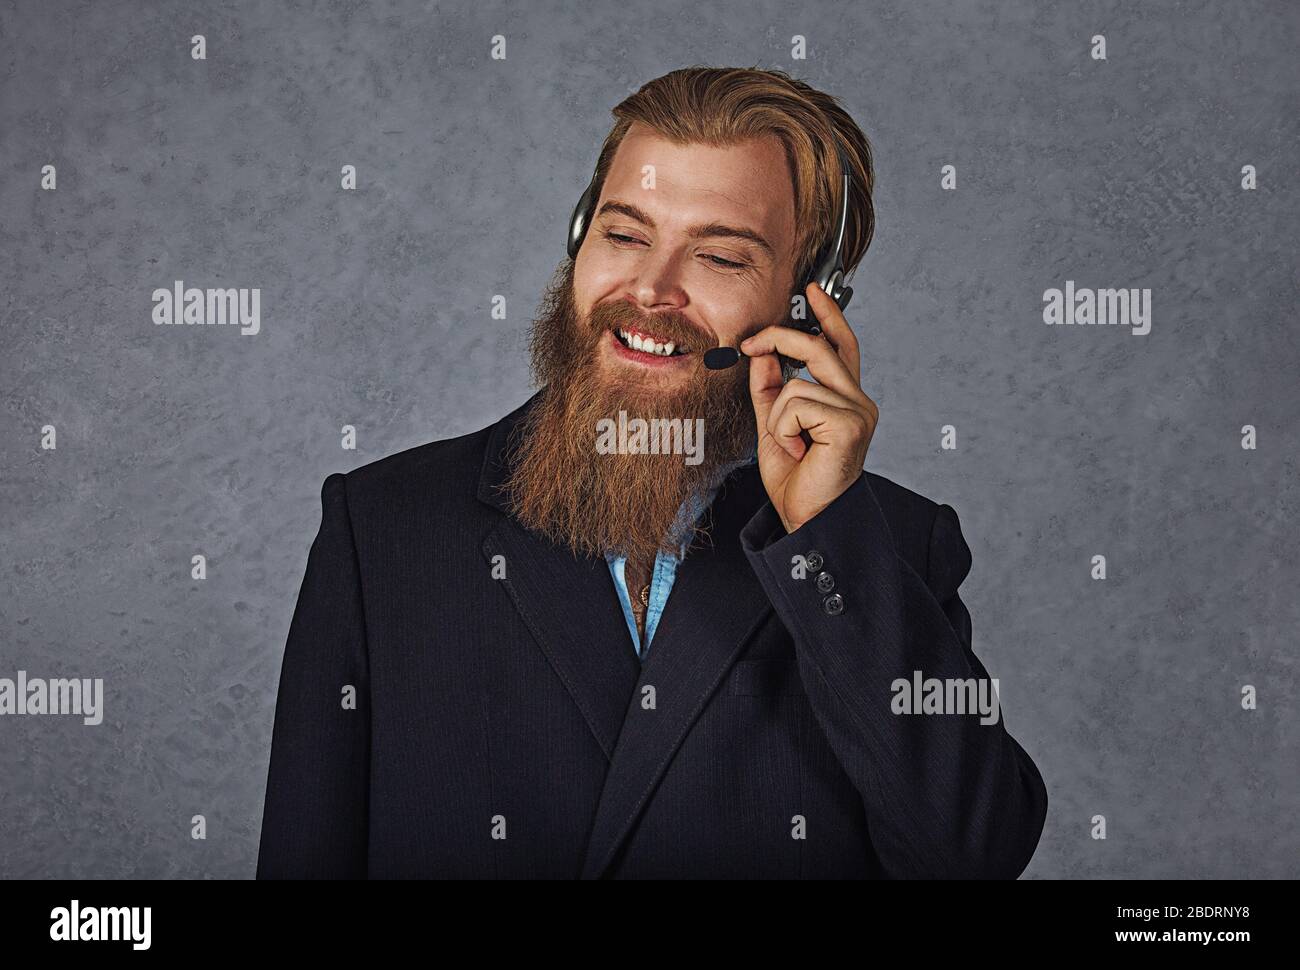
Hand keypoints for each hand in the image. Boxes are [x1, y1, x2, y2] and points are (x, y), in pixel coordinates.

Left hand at [742, 282, 878, 534]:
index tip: (812, 288)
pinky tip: (799, 451)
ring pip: (798, 383)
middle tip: (750, 345)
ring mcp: (859, 412)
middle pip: (818, 348)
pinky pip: (796, 403)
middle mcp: (858, 401)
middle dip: (779, 340)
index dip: (828, 314)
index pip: (841, 344)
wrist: (807, 519)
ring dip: (777, 417)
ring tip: (791, 446)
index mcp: (845, 398)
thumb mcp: (773, 425)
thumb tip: (761, 353)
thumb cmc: (797, 479)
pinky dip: (784, 429)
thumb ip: (770, 389)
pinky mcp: (851, 424)